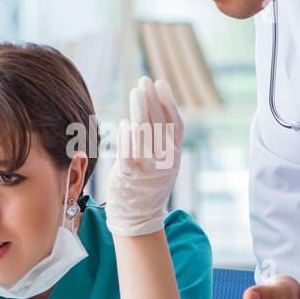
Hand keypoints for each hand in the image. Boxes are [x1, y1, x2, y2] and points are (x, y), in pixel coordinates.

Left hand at [105, 76, 183, 236]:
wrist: (138, 217)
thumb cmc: (146, 186)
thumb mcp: (161, 164)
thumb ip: (159, 142)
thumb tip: (149, 110)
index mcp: (174, 156)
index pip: (175, 124)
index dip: (169, 102)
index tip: (160, 83)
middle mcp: (164, 160)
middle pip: (159, 123)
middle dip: (151, 99)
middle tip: (144, 81)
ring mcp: (148, 166)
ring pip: (145, 131)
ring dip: (139, 109)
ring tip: (134, 92)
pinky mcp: (131, 173)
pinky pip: (129, 148)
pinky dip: (127, 133)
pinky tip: (124, 122)